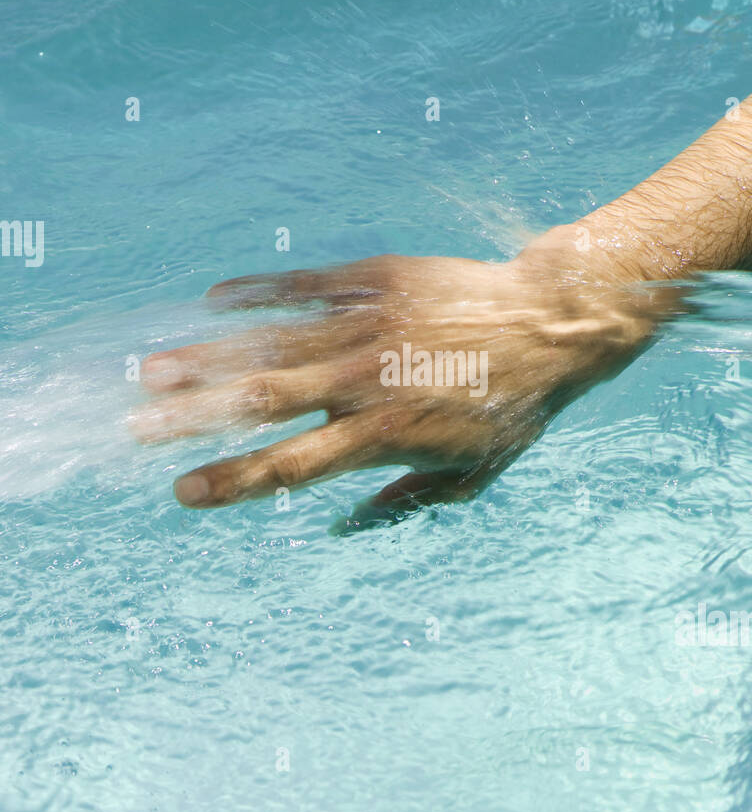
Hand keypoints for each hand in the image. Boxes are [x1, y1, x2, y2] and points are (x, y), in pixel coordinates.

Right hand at [129, 230, 655, 525]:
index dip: (231, 482)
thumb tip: (338, 531)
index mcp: (382, 437)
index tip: (181, 492)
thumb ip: (400, 504)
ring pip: (271, 344)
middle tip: (135, 426)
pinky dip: (258, 292)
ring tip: (150, 367)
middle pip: (261, 404)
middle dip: (193, 418)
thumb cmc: (512, 408)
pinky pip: (306, 286)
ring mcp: (368, 327)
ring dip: (206, 356)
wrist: (555, 323)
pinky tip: (214, 299)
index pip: (289, 467)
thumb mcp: (469, 476)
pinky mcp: (377, 280)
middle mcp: (364, 383)